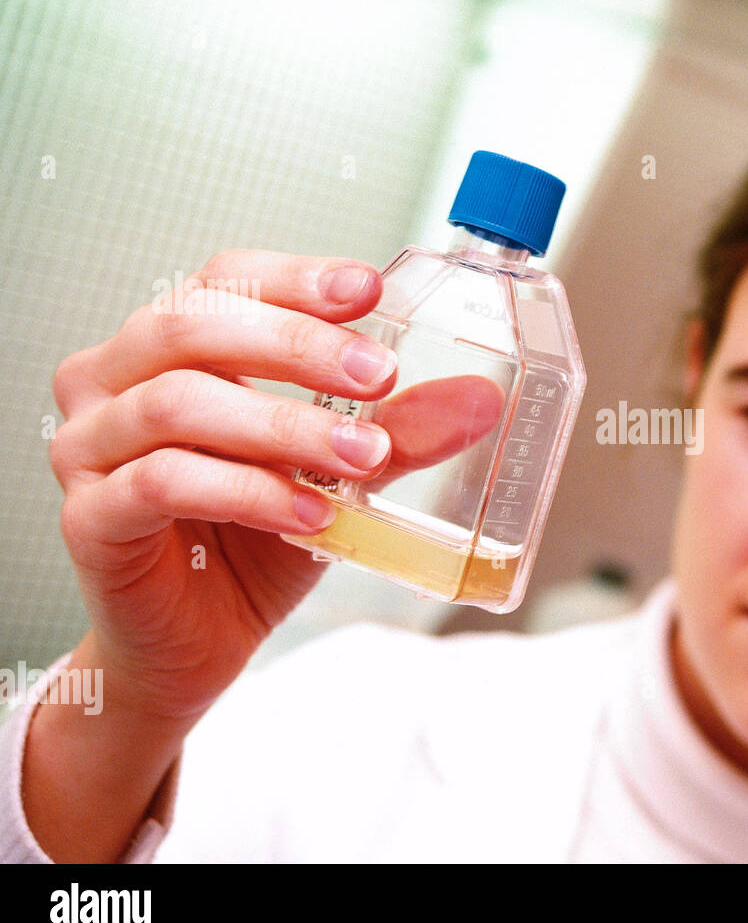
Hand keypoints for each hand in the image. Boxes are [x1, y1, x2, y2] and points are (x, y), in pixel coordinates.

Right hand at [48, 249, 503, 721]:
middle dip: (298, 345)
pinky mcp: (90, 517)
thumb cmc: (255, 541)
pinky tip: (310, 513)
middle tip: (378, 374)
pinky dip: (248, 492)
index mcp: (171, 347)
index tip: (368, 288)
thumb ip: (398, 431)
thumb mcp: (338, 476)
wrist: (198, 642)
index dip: (295, 279)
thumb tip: (482, 399)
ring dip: (284, 424)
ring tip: (363, 455)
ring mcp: (90, 446)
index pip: (226, 281)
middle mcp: (115, 380)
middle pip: (195, 328)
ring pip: (179, 402)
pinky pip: (164, 482)